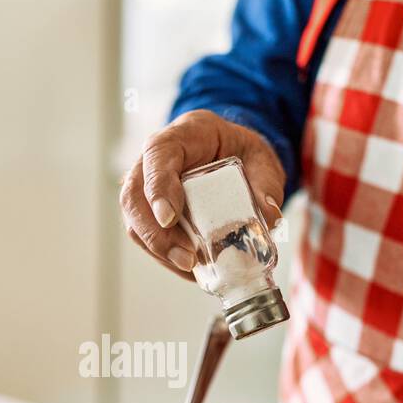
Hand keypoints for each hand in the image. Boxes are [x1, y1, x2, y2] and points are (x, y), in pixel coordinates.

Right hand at [120, 109, 285, 280]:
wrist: (232, 155)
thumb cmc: (241, 151)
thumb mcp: (262, 160)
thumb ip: (266, 183)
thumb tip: (268, 216)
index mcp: (184, 135)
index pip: (158, 155)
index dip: (158, 187)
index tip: (169, 218)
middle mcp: (154, 158)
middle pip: (134, 194)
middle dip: (155, 232)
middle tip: (186, 257)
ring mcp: (146, 185)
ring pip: (134, 219)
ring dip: (158, 248)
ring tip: (190, 266)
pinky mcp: (149, 210)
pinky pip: (145, 234)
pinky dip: (164, 255)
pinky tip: (189, 267)